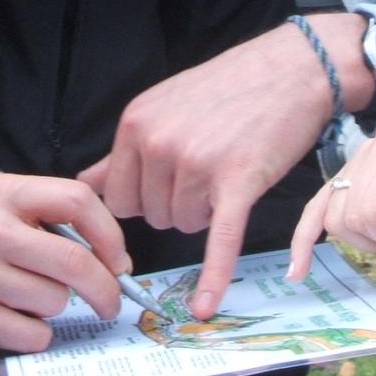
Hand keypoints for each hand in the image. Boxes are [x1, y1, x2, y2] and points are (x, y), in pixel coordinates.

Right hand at [0, 174, 131, 361]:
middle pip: (72, 258)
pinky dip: (34, 336)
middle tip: (109, 301)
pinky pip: (33, 333)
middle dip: (103, 287)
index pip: (75, 199)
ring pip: (54, 300)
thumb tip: (112, 258)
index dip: (109, 233)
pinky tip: (13, 324)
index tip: (118, 260)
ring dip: (53, 309)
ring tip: (27, 302)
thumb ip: (46, 221)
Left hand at [79, 16, 366, 320]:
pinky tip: (205, 307)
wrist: (293, 69)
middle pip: (153, 216)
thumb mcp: (163, 107)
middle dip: (179, 205)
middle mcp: (159, 144)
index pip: (117, 199)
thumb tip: (83, 181)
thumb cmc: (229, 88)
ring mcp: (197, 164)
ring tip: (229, 170)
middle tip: (209, 168)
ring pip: (185, 225)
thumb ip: (122, 151)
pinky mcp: (237, 183)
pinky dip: (213, 277)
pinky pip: (219, 241)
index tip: (169, 186)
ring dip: (207, 212)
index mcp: (135, 125)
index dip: (145, 200)